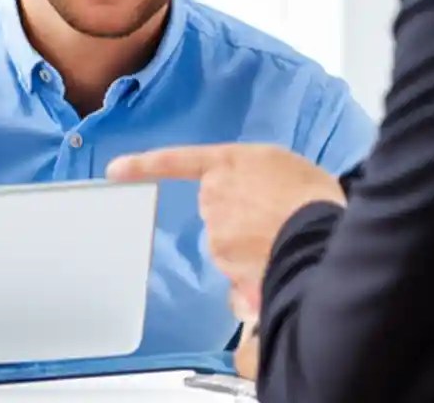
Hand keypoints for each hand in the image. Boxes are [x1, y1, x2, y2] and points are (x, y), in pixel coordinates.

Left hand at [107, 144, 344, 326]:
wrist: (321, 228)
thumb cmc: (312, 193)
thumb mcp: (283, 170)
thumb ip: (256, 183)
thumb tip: (250, 213)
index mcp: (227, 162)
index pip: (175, 162)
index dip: (142, 166)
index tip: (113, 172)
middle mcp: (213, 193)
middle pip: (216, 209)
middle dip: (237, 217)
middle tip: (274, 219)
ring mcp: (216, 228)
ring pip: (227, 243)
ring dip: (247, 246)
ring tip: (284, 239)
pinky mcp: (224, 259)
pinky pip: (236, 270)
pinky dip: (251, 272)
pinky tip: (277, 262)